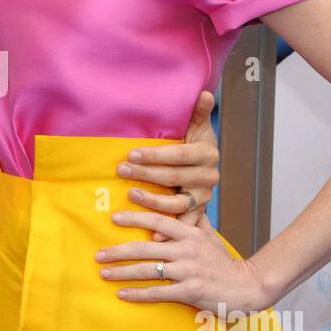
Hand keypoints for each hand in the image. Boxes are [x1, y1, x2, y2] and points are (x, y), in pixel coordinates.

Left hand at [95, 208, 269, 315]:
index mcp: (190, 234)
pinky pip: (158, 292)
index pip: (158, 220)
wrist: (247, 287)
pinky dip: (138, 294)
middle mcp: (187, 250)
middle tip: (97, 253)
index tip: (114, 216)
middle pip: (145, 247)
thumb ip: (194, 221)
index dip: (135, 216)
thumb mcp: (210, 237)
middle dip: (118, 250)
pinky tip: (122, 294)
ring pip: (147, 270)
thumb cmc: (224, 262)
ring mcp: (188, 271)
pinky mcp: (190, 291)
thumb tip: (184, 204)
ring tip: (103, 273)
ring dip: (122, 272)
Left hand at [116, 90, 218, 241]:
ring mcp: (204, 197)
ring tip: (130, 195)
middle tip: (121, 170)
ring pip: (176, 201)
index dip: (155, 155)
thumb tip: (205, 93)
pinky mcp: (198, 212)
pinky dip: (169, 232)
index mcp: (208, 154)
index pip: (179, 155)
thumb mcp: (198, 127)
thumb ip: (198, 112)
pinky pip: (183, 223)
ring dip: (152, 201)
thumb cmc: (195, 145)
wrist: (206, 171)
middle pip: (174, 177)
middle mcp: (209, 177)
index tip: (132, 154)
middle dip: (145, 174)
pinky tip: (152, 237)